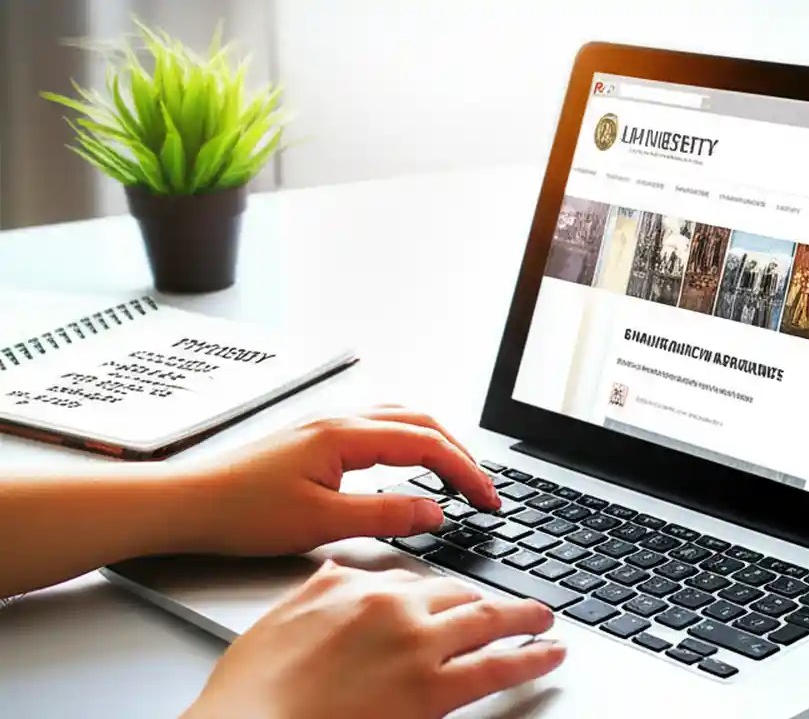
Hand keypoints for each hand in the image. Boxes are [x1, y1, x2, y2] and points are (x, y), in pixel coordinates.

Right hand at [183, 561, 565, 718]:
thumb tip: (339, 573)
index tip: (453, 600)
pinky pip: (497, 666)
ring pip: (487, 622)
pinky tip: (549, 652)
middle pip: (457, 596)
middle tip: (510, 607)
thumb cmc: (254, 689)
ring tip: (544, 620)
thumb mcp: (281, 620)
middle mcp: (394, 608)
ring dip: (523, 618)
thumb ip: (320, 591)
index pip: (413, 581)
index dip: (439, 594)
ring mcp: (418, 647)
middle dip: (486, 602)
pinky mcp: (433, 691)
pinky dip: (532, 657)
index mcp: (356, 587)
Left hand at [184, 406, 499, 555]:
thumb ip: (385, 515)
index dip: (464, 471)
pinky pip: (379, 429)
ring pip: (401, 421)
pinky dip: (409, 444)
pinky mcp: (315, 441)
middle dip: (460, 455)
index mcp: (346, 434)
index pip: (426, 444)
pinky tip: (409, 466)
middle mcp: (340, 421)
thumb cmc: (242, 512)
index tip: (487, 499)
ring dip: (436, 444)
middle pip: (421, 423)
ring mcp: (327, 428)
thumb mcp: (322, 522)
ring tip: (457, 476)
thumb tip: (434, 513)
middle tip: (483, 491)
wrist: (186, 503)